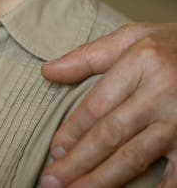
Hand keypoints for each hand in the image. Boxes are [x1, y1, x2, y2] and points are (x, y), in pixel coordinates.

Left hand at [40, 23, 176, 186]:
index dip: (72, 131)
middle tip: (51, 181)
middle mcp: (161, 94)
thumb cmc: (175, 45)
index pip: (97, 104)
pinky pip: (175, 174)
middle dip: (78, 161)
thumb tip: (48, 72)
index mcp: (141, 63)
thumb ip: (90, 56)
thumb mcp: (134, 38)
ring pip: (135, 157)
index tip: (54, 151)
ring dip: (102, 180)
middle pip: (111, 135)